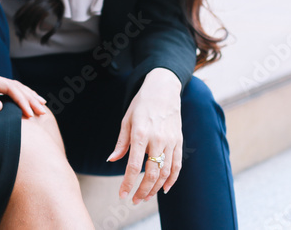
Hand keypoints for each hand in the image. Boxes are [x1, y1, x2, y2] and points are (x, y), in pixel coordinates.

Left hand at [0, 68, 47, 118]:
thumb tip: (0, 107)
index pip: (8, 87)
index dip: (21, 100)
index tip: (29, 113)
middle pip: (15, 85)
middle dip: (30, 98)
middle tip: (42, 111)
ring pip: (15, 87)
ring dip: (29, 96)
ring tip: (42, 106)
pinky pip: (9, 92)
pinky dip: (21, 96)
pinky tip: (30, 102)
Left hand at [106, 68, 183, 203]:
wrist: (164, 89)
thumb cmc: (141, 104)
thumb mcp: (126, 120)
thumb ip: (121, 142)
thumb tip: (111, 160)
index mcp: (140, 133)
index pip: (133, 165)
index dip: (127, 183)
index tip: (122, 195)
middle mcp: (157, 139)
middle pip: (151, 173)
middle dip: (142, 190)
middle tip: (134, 200)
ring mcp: (170, 141)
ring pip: (165, 172)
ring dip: (155, 188)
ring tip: (145, 197)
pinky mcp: (179, 141)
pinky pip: (177, 165)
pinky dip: (172, 179)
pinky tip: (164, 189)